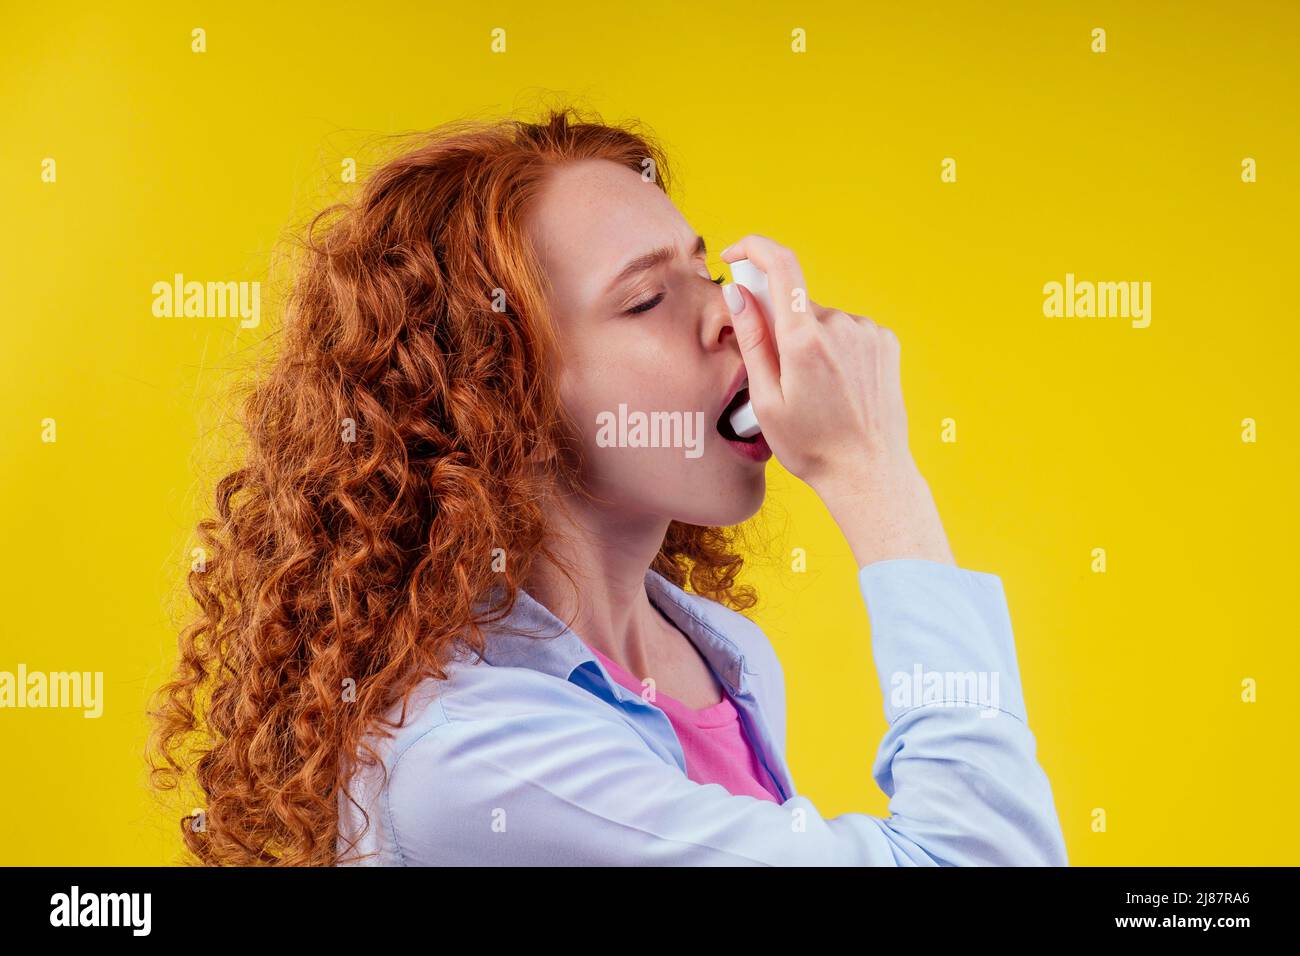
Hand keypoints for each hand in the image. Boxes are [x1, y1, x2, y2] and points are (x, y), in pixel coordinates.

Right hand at [720, 234, 954, 567]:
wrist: (868, 473)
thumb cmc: (810, 445)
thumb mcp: (766, 399)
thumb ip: (751, 340)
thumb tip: (737, 294)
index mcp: (804, 341)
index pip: (780, 265)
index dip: (753, 248)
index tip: (736, 255)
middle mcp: (840, 326)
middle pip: (795, 303)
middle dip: (779, 324)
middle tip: (778, 373)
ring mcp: (866, 332)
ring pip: (821, 319)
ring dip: (808, 340)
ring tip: (814, 391)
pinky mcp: (884, 341)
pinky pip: (846, 330)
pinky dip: (833, 348)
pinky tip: (837, 386)